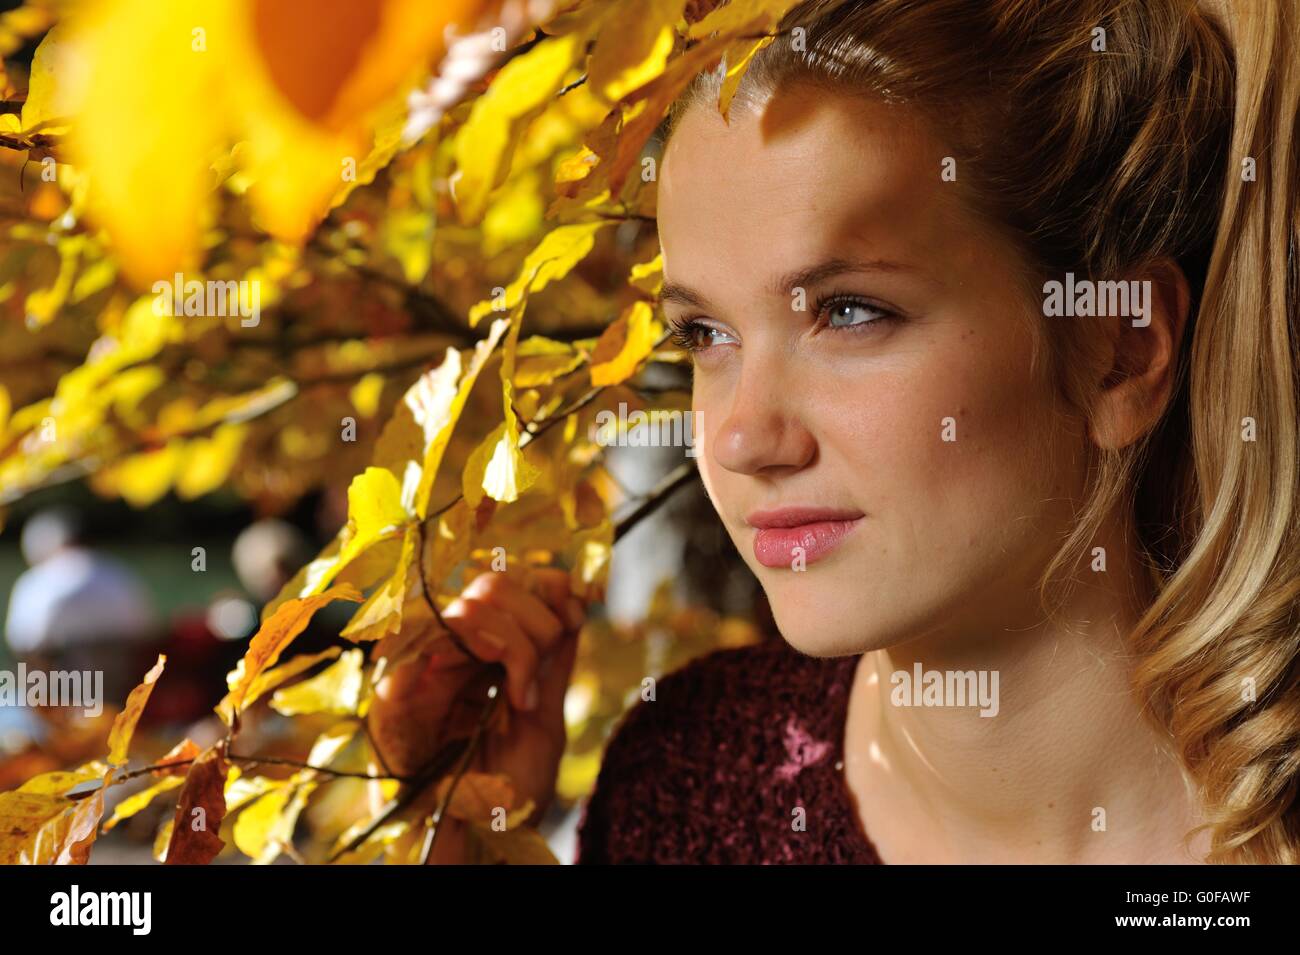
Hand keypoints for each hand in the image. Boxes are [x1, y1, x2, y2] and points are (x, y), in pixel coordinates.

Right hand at [367, 565, 586, 851]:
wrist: (476, 844)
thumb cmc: (504, 795)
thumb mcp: (541, 721)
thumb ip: (551, 666)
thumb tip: (574, 609)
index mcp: (478, 654)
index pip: (507, 584)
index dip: (547, 586)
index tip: (580, 608)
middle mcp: (446, 651)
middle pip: (492, 584)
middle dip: (537, 620)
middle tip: (544, 672)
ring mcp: (420, 666)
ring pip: (473, 604)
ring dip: (519, 643)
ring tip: (522, 697)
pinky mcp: (399, 687)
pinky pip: (437, 635)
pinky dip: (490, 650)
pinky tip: (512, 693)